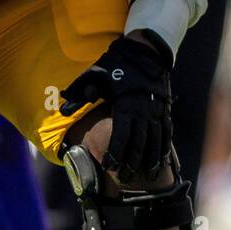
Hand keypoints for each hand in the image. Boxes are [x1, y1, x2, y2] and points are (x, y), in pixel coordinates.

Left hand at [60, 34, 172, 181]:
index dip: (115, 152)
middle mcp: (144, 110)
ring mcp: (157, 111)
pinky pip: (167, 132)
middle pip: (139, 142)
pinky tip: (162, 160)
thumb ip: (80, 93)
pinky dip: (165, 148)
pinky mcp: (165, 109)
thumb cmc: (117, 64)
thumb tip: (63, 108)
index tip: (109, 166)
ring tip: (147, 176)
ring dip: (151, 159)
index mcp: (126, 104)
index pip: (121, 135)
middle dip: (133, 162)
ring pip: (156, 140)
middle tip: (126, 178)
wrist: (146, 51)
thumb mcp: (96, 74)